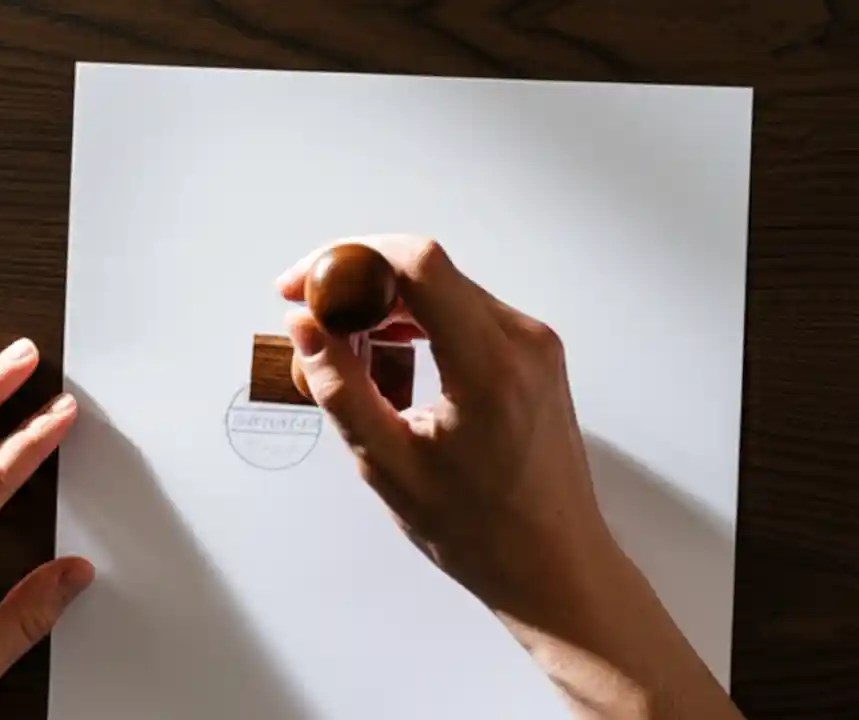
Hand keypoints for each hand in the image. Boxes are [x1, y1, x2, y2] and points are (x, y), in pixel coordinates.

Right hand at [278, 236, 741, 718]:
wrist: (555, 566)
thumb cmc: (480, 531)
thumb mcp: (388, 466)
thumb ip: (341, 388)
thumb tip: (302, 326)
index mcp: (490, 365)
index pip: (419, 265)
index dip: (350, 257)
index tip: (303, 283)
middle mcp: (522, 340)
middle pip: (428, 271)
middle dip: (358, 283)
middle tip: (311, 320)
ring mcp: (534, 345)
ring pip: (444, 290)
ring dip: (386, 306)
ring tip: (344, 352)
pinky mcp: (534, 356)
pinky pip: (465, 314)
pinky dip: (418, 324)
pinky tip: (387, 360)